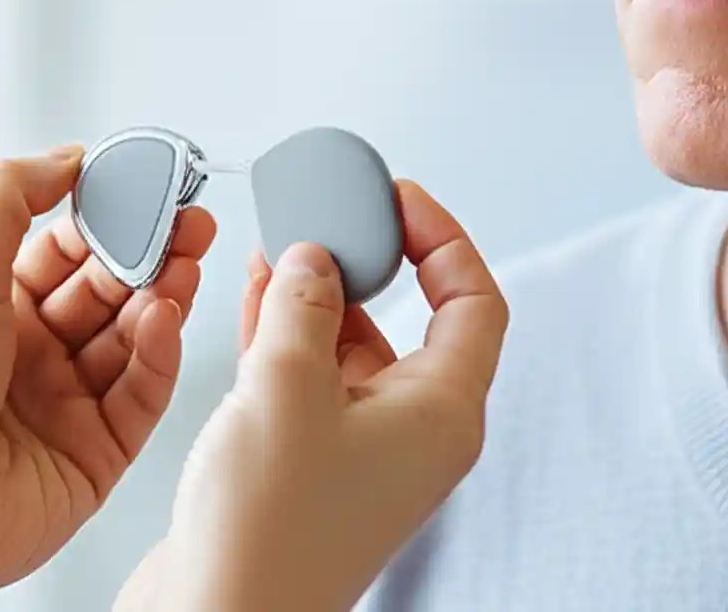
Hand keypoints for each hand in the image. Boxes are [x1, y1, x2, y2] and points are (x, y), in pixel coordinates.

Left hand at [0, 146, 216, 609]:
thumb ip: (10, 199)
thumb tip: (67, 156)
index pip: (70, 249)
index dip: (110, 216)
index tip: (149, 187)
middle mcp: (36, 355)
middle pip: (113, 289)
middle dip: (153, 253)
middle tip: (192, 224)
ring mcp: (70, 404)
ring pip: (137, 337)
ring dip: (164, 297)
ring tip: (185, 265)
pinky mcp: (100, 453)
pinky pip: (145, 394)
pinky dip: (161, 354)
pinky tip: (165, 320)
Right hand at [116, 181, 507, 611]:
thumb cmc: (266, 530)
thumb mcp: (286, 387)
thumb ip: (304, 306)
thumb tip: (312, 259)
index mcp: (441, 414)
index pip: (473, 303)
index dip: (441, 239)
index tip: (396, 197)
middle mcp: (411, 433)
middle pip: (408, 321)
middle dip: (365, 263)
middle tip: (326, 214)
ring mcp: (360, 452)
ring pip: (350, 350)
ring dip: (314, 298)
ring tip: (275, 245)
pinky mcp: (310, 466)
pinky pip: (309, 383)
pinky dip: (285, 338)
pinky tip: (254, 297)